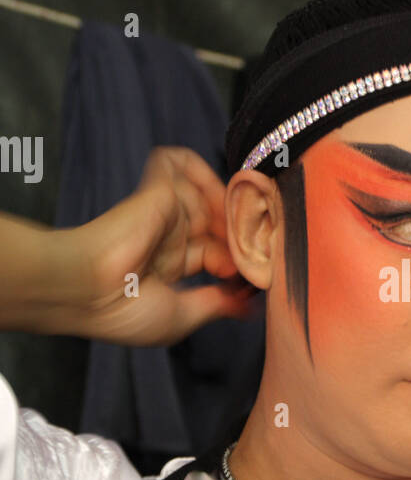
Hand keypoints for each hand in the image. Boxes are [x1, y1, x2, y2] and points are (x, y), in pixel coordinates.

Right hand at [71, 146, 259, 345]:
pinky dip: (203, 171)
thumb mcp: (183, 317)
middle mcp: (167, 237)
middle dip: (241, 240)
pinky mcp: (157, 189)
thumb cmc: (124, 311)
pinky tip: (222, 198)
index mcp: (168, 267)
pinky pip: (181, 163)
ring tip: (237, 233)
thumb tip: (248, 306)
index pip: (217, 255)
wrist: (89, 289)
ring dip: (230, 212)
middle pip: (219, 226)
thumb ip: (218, 304)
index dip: (239, 265)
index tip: (253, 283)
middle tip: (253, 257)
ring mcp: (162, 212)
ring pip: (209, 197)